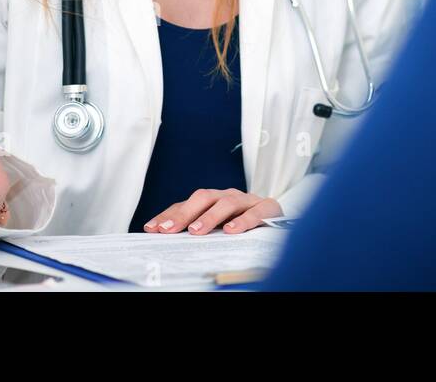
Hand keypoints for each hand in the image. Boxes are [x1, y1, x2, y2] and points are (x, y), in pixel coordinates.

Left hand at [143, 188, 281, 234]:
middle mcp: (229, 196)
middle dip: (184, 213)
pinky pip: (255, 212)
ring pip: (227, 202)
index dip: (169, 214)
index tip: (151, 228)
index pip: (187, 204)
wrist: (284, 223)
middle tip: (168, 230)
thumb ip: (200, 231)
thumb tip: (167, 239)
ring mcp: (248, 200)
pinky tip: (231, 231)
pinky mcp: (269, 208)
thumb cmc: (245, 228)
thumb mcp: (219, 230)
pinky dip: (243, 221)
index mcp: (214, 200)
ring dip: (210, 217)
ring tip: (196, 231)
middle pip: (204, 197)